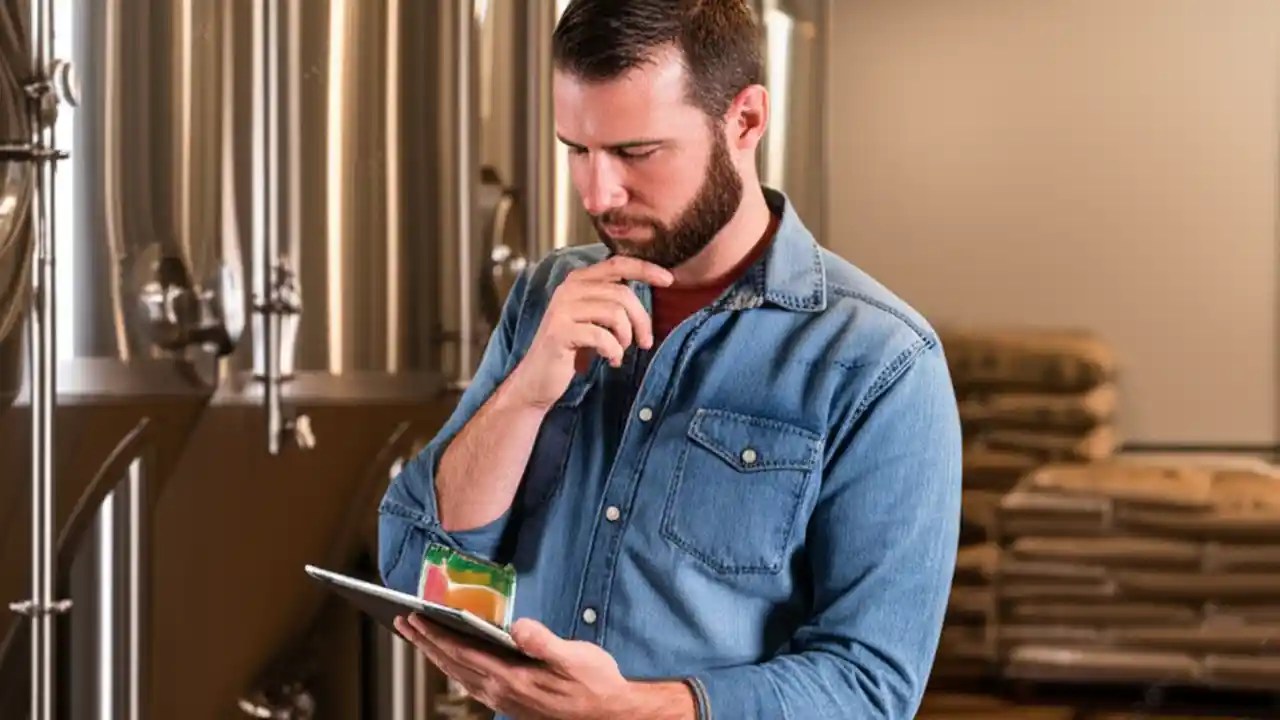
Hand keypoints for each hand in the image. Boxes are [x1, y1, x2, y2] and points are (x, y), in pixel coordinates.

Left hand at [394, 614, 643, 719]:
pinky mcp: (512, 701)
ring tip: (420, 637)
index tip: (415, 618)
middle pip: (453, 664)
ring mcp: (505, 699)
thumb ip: (543, 642)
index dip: (436, 635)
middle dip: (426, 642)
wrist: (610, 714)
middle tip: (403, 623)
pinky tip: (453, 662)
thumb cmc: (595, 683)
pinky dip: (455, 668)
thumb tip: (517, 626)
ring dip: (436, 655)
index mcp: (511, 678)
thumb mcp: (575, 657)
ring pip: (459, 675)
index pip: (462, 653)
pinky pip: (472, 683)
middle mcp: (501, 691)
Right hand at [506, 256, 672, 408]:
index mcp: (578, 281)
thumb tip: (652, 285)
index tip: (669, 280)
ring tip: (620, 351)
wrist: (539, 379)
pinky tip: (611, 360)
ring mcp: (562, 309)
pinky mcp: (560, 332)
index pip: (617, 264)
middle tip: (644, 342)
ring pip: (615, 313)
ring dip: (626, 338)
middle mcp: (568, 289)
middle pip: (622, 294)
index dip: (646, 269)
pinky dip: (614, 351)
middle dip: (641, 320)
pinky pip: (602, 336)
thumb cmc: (572, 349)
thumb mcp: (594, 318)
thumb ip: (612, 300)